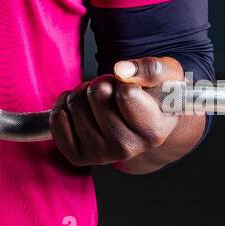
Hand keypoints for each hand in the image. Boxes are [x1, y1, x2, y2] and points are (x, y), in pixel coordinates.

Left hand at [49, 57, 184, 165]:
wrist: (145, 118)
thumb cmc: (156, 94)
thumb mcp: (167, 74)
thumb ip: (151, 70)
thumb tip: (121, 70)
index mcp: (153, 132)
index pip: (125, 94)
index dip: (124, 80)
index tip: (131, 86)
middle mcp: (128, 149)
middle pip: (97, 93)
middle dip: (102, 82)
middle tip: (113, 91)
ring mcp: (101, 155)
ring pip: (75, 103)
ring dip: (84, 92)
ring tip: (101, 101)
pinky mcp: (79, 156)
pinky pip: (57, 118)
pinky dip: (64, 104)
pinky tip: (82, 107)